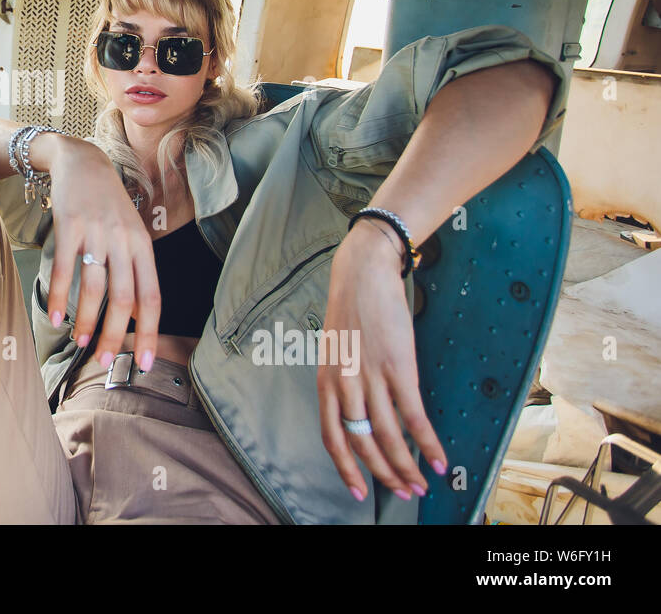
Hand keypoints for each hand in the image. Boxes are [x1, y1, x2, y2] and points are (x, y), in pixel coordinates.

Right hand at [38, 136, 161, 372]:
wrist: (81, 162)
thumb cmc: (107, 206)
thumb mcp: (130, 234)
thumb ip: (134, 271)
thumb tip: (135, 316)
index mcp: (142, 246)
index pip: (151, 296)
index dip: (150, 332)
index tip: (145, 362)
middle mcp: (123, 240)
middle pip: (124, 297)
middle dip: (116, 335)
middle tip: (105, 360)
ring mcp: (96, 232)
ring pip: (95, 287)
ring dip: (88, 320)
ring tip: (82, 342)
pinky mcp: (70, 225)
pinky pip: (64, 269)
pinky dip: (60, 297)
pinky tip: (56, 317)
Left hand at [317, 220, 446, 502]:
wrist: (363, 272)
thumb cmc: (351, 308)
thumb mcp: (336, 349)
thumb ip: (343, 381)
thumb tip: (361, 412)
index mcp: (327, 380)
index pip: (332, 436)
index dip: (344, 467)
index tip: (356, 490)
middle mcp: (344, 383)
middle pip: (361, 442)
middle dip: (382, 474)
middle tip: (400, 493)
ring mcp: (370, 376)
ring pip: (388, 436)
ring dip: (406, 466)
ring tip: (420, 485)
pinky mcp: (398, 367)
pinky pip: (413, 416)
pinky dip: (427, 442)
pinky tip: (438, 459)